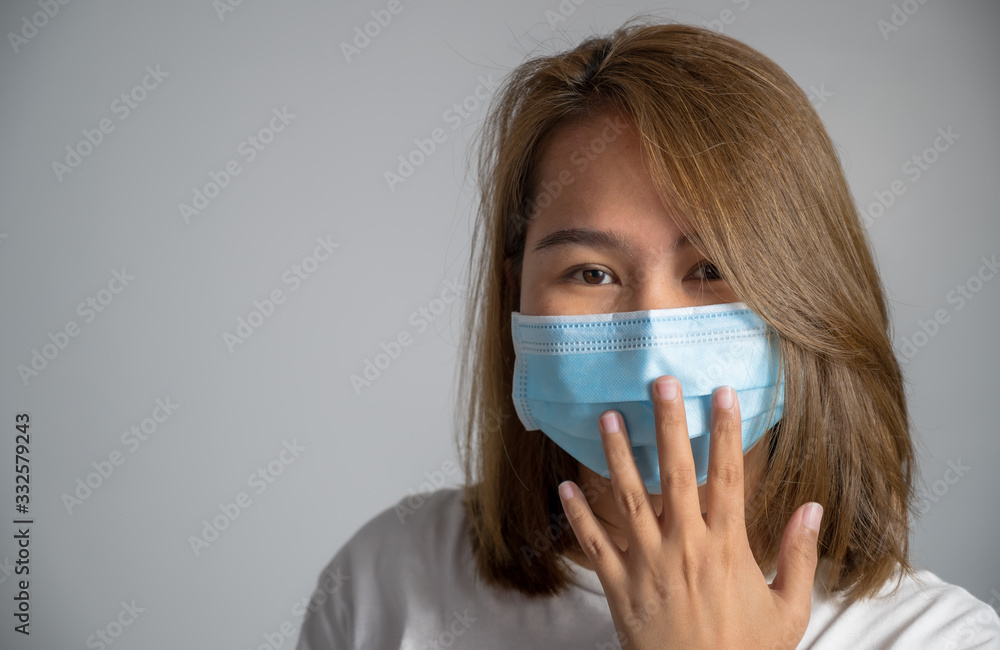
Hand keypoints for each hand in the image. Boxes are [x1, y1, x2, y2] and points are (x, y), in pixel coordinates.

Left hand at [557, 376, 822, 648]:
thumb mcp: (788, 610)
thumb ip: (798, 555)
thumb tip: (813, 508)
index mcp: (727, 548)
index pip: (728, 476)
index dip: (726, 431)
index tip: (722, 392)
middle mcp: (684, 547)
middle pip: (674, 472)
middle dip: (668, 424)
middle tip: (660, 382)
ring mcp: (647, 565)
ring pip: (628, 498)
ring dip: (616, 455)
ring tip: (607, 416)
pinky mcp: (619, 588)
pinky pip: (594, 545)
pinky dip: (579, 515)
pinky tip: (565, 485)